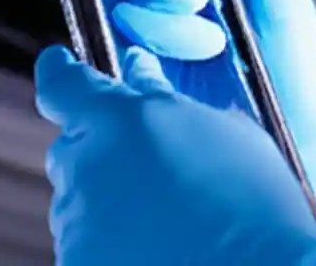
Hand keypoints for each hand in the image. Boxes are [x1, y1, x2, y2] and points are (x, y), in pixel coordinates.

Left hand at [36, 44, 315, 265]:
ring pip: (79, 195)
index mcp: (123, 118)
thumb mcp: (230, 135)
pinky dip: (108, 240)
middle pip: (74, 144)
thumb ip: (172, 102)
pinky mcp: (74, 258)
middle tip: (148, 169)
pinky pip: (82, 238)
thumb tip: (146, 80)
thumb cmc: (256, 212)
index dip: (60, 75)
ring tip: (164, 219)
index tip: (59, 68)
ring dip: (108, 197)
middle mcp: (88, 162)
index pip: (64, 83)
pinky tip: (153, 248)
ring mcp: (77, 216)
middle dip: (103, 148)